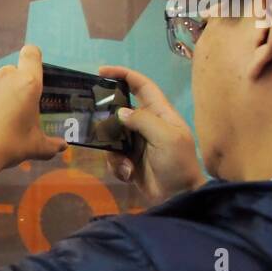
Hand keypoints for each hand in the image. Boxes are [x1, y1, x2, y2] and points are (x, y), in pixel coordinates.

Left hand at [0, 45, 66, 190]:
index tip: (30, 72)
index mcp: (27, 84)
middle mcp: (5, 76)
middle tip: (12, 113)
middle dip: (14, 89)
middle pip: (12, 74)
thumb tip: (62, 146)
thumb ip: (51, 145)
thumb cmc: (7, 147)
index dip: (32, 59)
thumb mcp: (34, 147)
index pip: (32, 54)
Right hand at [98, 64, 205, 204]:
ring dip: (112, 149)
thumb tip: (120, 112)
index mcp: (161, 114)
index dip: (124, 75)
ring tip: (123, 163)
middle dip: (107, 115)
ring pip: (112, 134)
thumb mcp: (166, 138)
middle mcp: (148, 124)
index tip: (102, 72)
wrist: (178, 198)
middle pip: (121, 109)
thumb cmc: (177, 164)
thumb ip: (143, 121)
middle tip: (93, 119)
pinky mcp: (129, 159)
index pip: (142, 85)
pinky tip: (127, 174)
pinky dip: (117, 165)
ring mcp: (137, 142)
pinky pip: (112, 155)